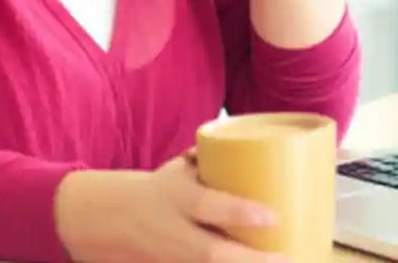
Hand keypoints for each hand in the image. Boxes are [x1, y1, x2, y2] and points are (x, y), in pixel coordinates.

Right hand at [54, 154, 286, 262]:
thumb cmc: (162, 189)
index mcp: (177, 198)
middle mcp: (174, 232)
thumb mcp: (181, 170)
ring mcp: (173, 258)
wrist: (112, 220)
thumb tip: (259, 146)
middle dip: (249, 261)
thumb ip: (216, 161)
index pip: (209, 207)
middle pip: (212, 254)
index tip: (273, 216)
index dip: (240, 214)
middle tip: (285, 258)